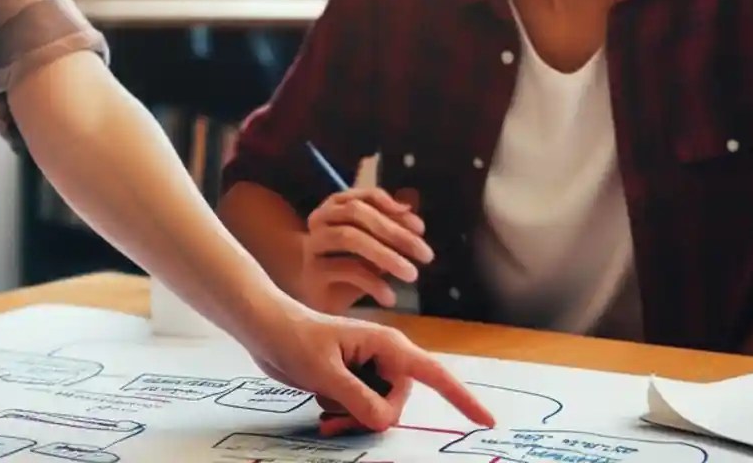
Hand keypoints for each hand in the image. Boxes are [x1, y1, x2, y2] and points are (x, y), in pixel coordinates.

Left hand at [247, 301, 494, 433]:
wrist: (267, 330)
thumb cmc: (295, 338)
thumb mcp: (324, 371)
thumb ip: (356, 399)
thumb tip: (385, 423)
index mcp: (387, 345)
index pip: (433, 374)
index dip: (461, 398)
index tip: (486, 421)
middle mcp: (384, 357)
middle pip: (398, 404)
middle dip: (372, 417)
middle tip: (337, 418)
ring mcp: (368, 370)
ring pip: (379, 411)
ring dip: (355, 420)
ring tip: (326, 413)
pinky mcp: (353, 381)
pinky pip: (362, 411)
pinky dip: (345, 417)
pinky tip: (324, 410)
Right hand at [299, 188, 432, 313]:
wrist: (320, 299)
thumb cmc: (350, 265)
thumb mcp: (376, 244)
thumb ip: (392, 226)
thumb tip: (412, 211)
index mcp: (337, 205)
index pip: (367, 197)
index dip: (395, 209)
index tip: (420, 228)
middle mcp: (320, 219)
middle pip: (358, 213)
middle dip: (396, 232)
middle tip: (426, 254)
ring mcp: (314, 244)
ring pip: (350, 238)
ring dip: (386, 255)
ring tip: (412, 275)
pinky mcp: (312, 272)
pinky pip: (346, 270)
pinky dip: (373, 283)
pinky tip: (390, 298)